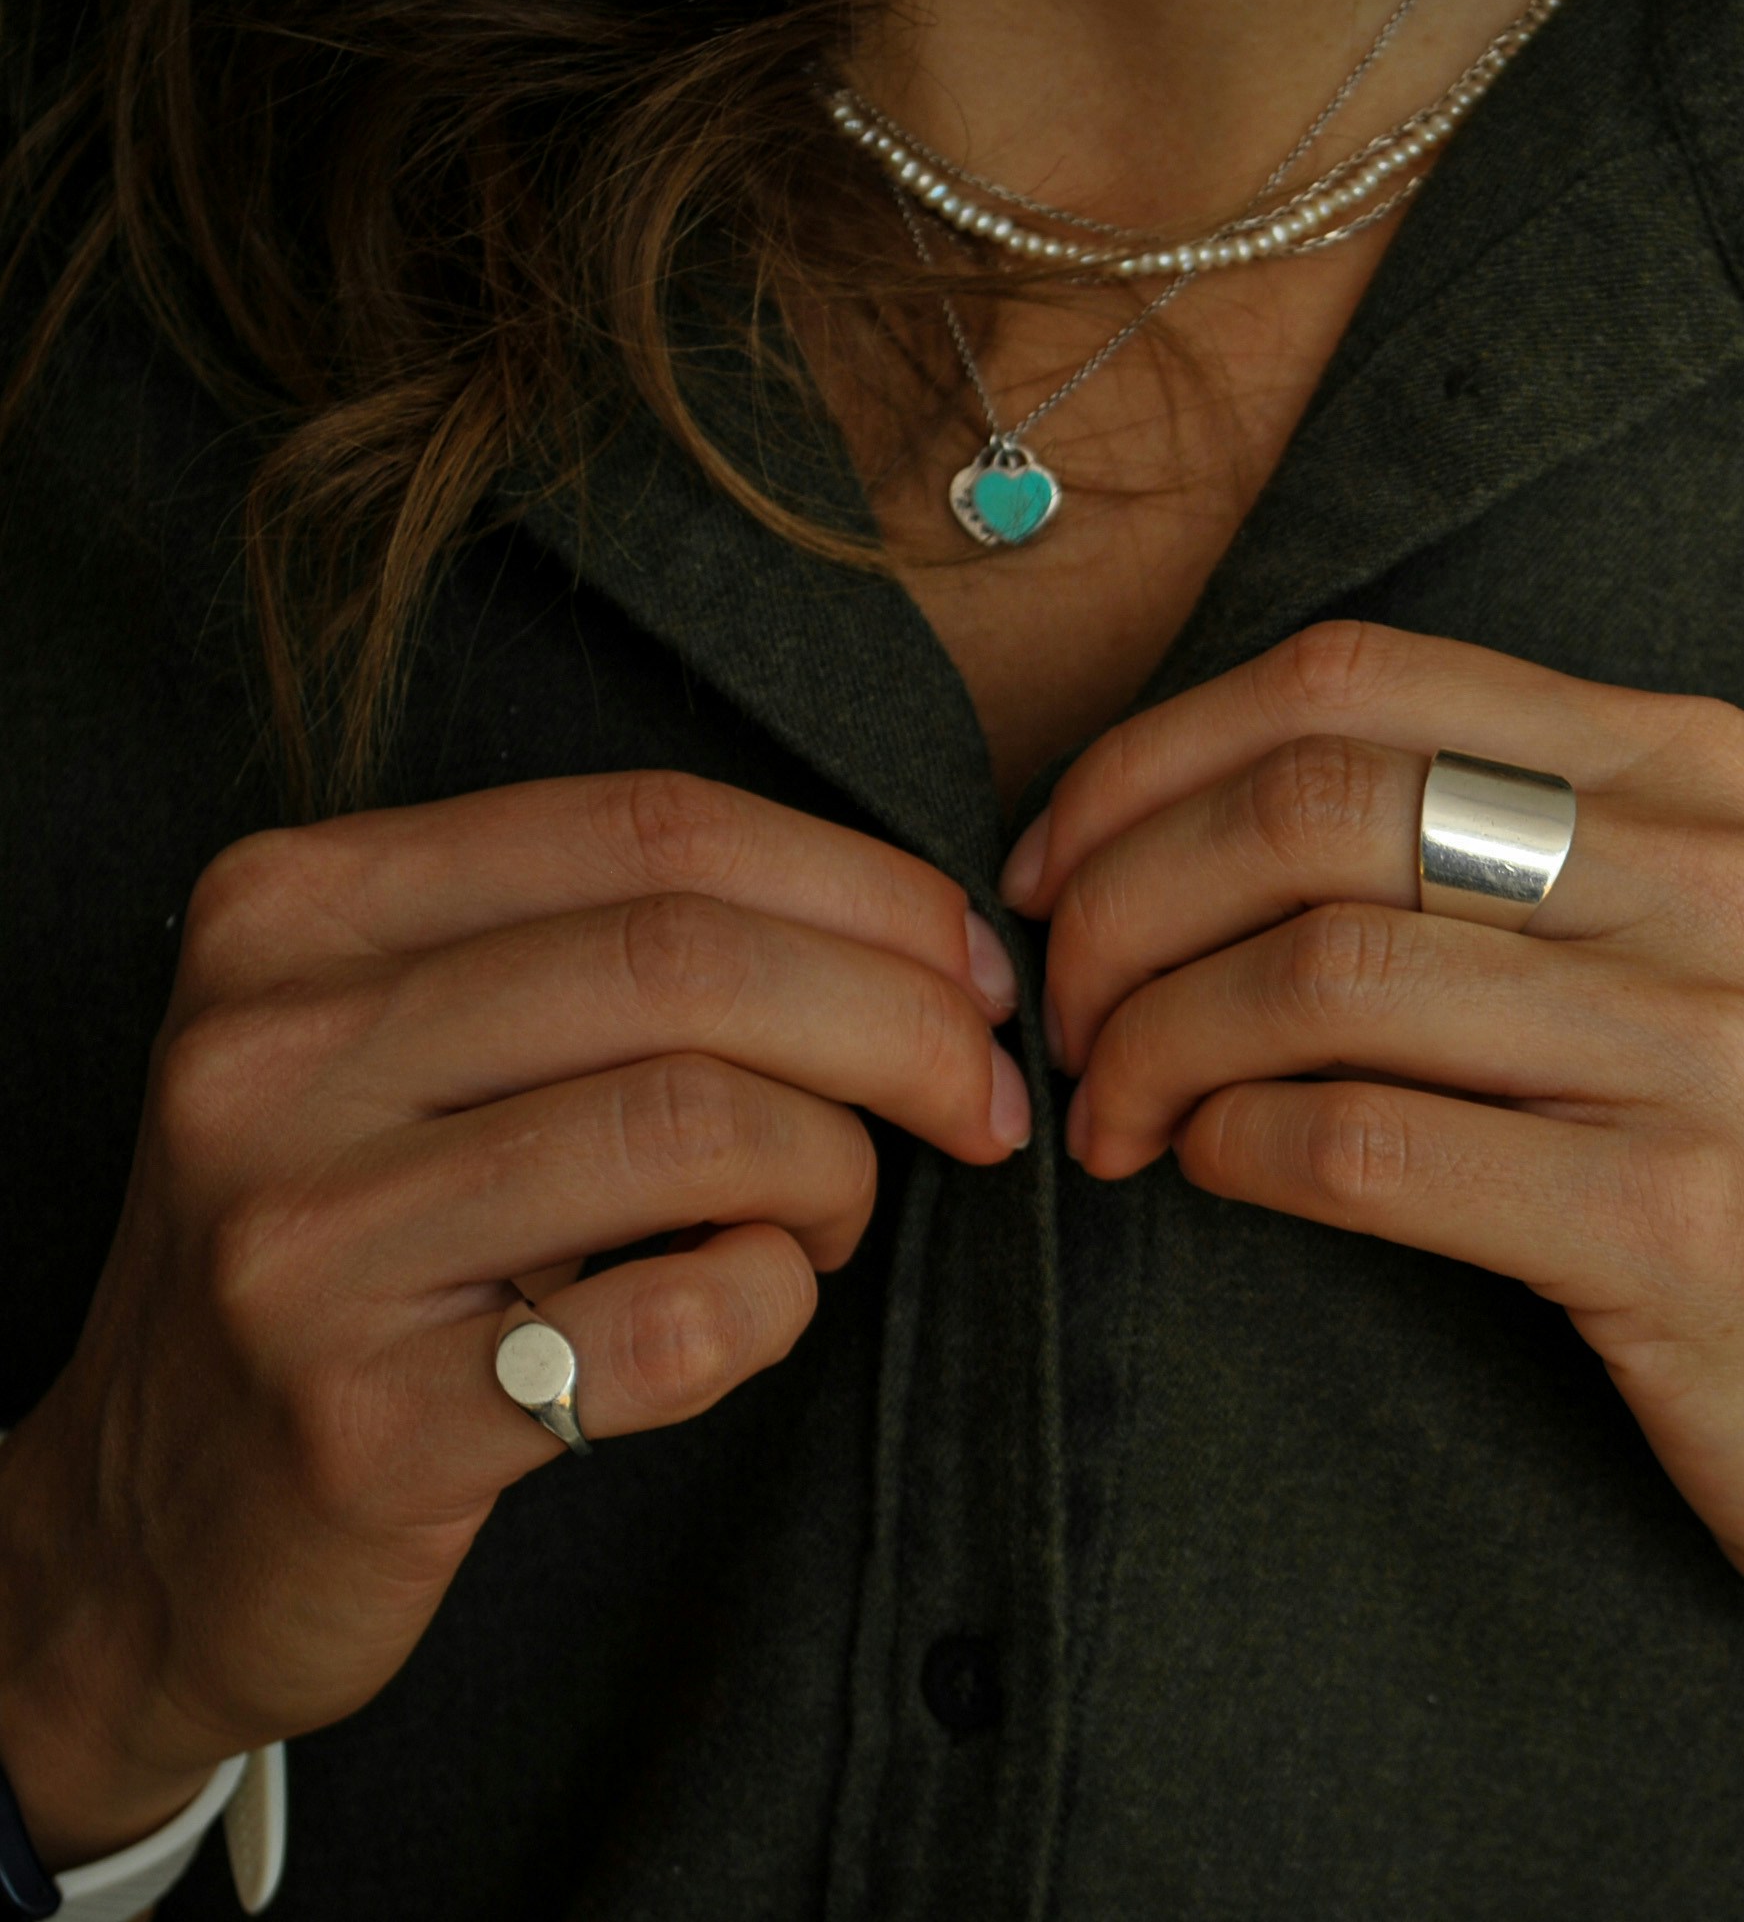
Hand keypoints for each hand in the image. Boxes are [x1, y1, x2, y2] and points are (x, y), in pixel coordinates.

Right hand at [0, 772, 1027, 1866]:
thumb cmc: (356, 1247)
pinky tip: (752, 1310)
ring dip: (837, 1172)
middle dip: (900, 1023)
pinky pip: (678, 1324)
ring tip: (828, 1219)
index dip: (862, 887)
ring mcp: (302, 1242)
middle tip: (978, 1100)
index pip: (650, 827)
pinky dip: (774, 1307)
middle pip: (690, 960)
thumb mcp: (412, 1049)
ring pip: (700, 1126)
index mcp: (295, 911)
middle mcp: (271, 1053)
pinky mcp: (365, 1425)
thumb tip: (922, 940)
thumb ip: (610, 954)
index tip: (969, 968)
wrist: (153, 1528)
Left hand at [1004, 622, 1743, 1920]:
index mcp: (1698, 769)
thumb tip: (1162, 825)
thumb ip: (1478, 856)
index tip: (1053, 866)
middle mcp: (1720, 874)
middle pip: (1319, 810)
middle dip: (1124, 906)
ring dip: (1156, 1044)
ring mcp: (1718, 1045)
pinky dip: (1238, 1152)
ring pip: (1326, 972)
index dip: (1152, 759)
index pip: (1354, 684)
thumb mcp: (1669, 951)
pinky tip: (1206, 1172)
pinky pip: (1374, 1149)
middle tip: (1059, 1009)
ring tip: (1111, 1113)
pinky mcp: (1687, 1218)